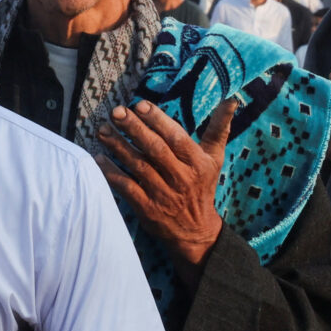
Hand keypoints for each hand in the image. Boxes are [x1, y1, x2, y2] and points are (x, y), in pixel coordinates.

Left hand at [95, 98, 234, 266]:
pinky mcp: (147, 208)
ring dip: (118, 147)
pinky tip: (98, 159)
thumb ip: (219, 128)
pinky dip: (111, 173)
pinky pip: (126, 187)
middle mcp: (181, 178)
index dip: (158, 121)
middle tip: (116, 112)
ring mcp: (163, 194)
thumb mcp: (214, 158)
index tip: (140, 105)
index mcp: (197, 163)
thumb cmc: (202, 186)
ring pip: (138, 166)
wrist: (196, 231)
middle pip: (155, 149)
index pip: (176, 138)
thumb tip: (232, 100)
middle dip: (134, 128)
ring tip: (102, 130)